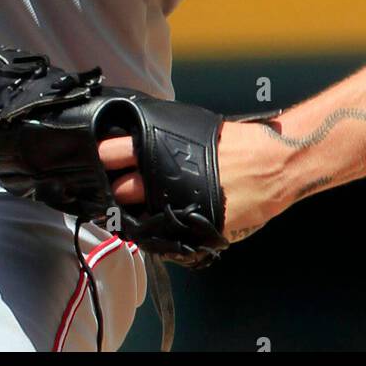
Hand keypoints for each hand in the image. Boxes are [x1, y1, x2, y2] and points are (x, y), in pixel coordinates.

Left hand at [98, 117, 284, 242]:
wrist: (269, 165)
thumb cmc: (232, 142)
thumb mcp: (189, 128)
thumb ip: (160, 136)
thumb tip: (135, 139)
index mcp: (159, 148)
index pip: (113, 152)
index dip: (101, 157)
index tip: (95, 160)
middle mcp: (162, 178)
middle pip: (119, 189)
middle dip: (114, 189)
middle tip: (115, 187)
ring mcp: (175, 207)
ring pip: (137, 217)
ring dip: (134, 213)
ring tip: (136, 208)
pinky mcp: (190, 230)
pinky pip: (163, 236)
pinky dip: (159, 232)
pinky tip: (161, 223)